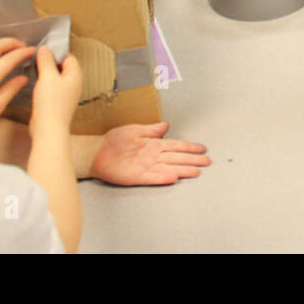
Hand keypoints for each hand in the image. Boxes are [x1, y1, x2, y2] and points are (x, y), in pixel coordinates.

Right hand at [29, 46, 81, 134]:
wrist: (48, 128)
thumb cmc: (51, 103)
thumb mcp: (47, 77)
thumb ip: (46, 61)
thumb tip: (45, 49)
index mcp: (75, 75)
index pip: (69, 57)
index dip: (56, 52)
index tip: (43, 51)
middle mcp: (73, 84)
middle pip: (63, 67)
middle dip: (50, 62)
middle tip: (38, 60)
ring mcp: (66, 94)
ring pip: (56, 77)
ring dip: (46, 73)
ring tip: (35, 71)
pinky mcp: (57, 102)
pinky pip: (52, 87)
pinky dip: (44, 84)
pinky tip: (36, 85)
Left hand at [85, 122, 211, 185]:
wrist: (97, 152)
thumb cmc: (114, 141)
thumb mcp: (134, 130)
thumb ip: (151, 129)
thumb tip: (166, 125)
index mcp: (153, 144)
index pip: (176, 145)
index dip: (189, 147)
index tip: (202, 148)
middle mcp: (153, 156)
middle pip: (177, 158)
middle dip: (192, 160)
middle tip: (207, 161)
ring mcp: (146, 167)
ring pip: (169, 168)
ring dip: (183, 170)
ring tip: (196, 171)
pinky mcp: (137, 177)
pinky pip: (153, 178)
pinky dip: (164, 178)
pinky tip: (175, 177)